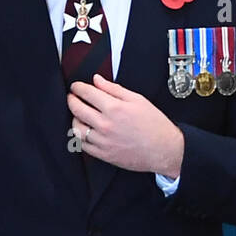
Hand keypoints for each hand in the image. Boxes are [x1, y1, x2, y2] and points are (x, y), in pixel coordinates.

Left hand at [68, 76, 183, 176]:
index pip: (87, 93)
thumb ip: (114, 89)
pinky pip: (83, 145)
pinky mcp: (104, 155)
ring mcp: (103, 141)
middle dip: (72, 100)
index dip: (78, 87)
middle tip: (73, 97)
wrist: (164, 149)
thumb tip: (97, 80)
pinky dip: (80, 137)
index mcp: (115, 108)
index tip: (76, 87)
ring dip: (74, 119)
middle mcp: (106, 124)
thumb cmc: (155, 125)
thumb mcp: (138, 100)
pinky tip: (85, 131)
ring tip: (79, 116)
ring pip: (76, 129)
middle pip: (77, 109)